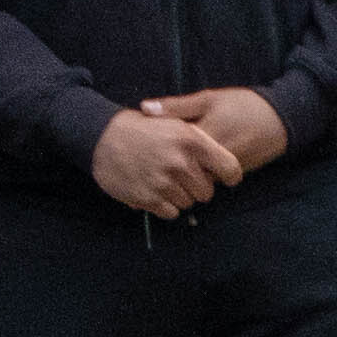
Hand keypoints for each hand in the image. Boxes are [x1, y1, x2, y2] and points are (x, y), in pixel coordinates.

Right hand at [92, 105, 245, 217]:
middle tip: (181, 176)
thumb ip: (203, 142)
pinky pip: (171, 213)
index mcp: (191, 140)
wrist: (105, 137)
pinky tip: (154, 190)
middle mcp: (180, 162)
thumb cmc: (144, 129)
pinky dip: (164, 206)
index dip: (229, 176)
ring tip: (163, 179)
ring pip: (188, 203)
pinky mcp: (148, 198)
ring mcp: (163, 182)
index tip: (224, 177)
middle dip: (197, 187)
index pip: (230, 169)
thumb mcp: (176, 123)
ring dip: (179, 196)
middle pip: (207, 192)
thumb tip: (231, 170)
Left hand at [147, 87, 288, 175]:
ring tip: (162, 166)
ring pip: (192, 181)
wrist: (280, 120)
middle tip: (147, 161)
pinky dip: (195, 176)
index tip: (139, 147)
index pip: (168, 152)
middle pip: (177, 172)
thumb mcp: (208, 99)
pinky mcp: (230, 177)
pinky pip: (206, 181)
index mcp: (201, 139)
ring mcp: (221, 173)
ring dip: (179, 175)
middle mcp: (210, 161)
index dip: (151, 151)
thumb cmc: (243, 105)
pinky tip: (185, 169)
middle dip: (163, 168)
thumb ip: (176, 106)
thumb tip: (144, 107)